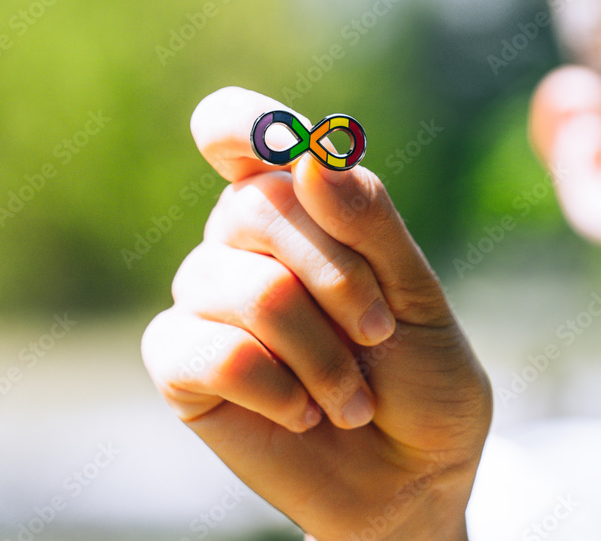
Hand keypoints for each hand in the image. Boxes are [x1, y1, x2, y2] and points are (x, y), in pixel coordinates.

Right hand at [141, 88, 491, 539]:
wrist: (411, 478)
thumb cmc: (418, 377)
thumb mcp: (416, 294)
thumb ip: (369, 223)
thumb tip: (310, 159)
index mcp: (294, 209)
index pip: (236, 132)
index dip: (247, 121)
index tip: (287, 141)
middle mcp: (239, 246)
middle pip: (252, 208)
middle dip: (333, 275)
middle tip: (377, 331)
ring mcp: (206, 305)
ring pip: (239, 286)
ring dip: (316, 351)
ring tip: (351, 397)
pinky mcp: (182, 368)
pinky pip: (204, 351)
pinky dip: (272, 386)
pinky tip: (303, 413)